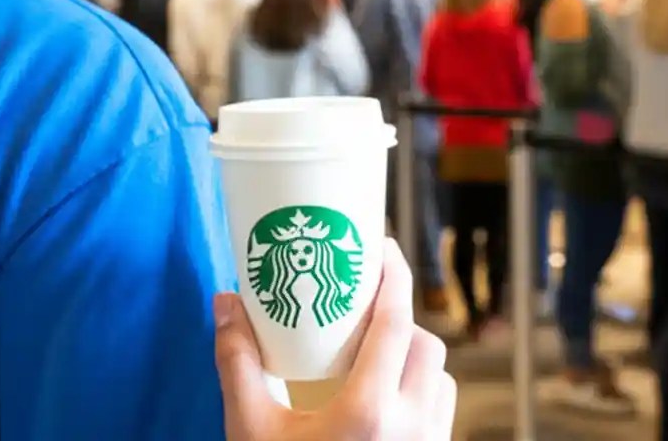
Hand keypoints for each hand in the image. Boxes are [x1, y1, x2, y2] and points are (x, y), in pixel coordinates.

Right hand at [215, 240, 455, 440]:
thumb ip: (239, 362)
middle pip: (426, 346)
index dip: (394, 274)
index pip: (397, 321)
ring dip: (415, 358)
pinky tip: (386, 399)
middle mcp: (412, 425)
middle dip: (399, 320)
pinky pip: (441, 413)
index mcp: (370, 410)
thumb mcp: (250, 430)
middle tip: (364, 309)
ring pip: (441, 381)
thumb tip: (226, 302)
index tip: (381, 244)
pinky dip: (421, 392)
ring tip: (374, 354)